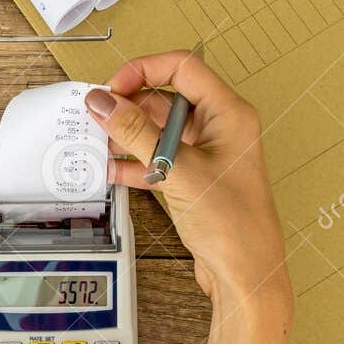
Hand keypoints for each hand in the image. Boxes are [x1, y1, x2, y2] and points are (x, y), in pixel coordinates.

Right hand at [86, 50, 291, 321]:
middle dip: (130, 105)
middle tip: (98, 117)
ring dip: (128, 136)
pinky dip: (134, 163)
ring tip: (98, 143)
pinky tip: (111, 171)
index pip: (183, 68)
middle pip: (166, 98)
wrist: (245, 275)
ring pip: (158, 131)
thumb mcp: (178, 170)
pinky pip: (158, 159)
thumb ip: (136, 133)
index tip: (113, 88)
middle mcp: (220, 129)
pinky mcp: (194, 180)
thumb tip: (104, 102)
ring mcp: (206, 155)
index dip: (144, 69)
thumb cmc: (232, 225)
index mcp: (229, 114)